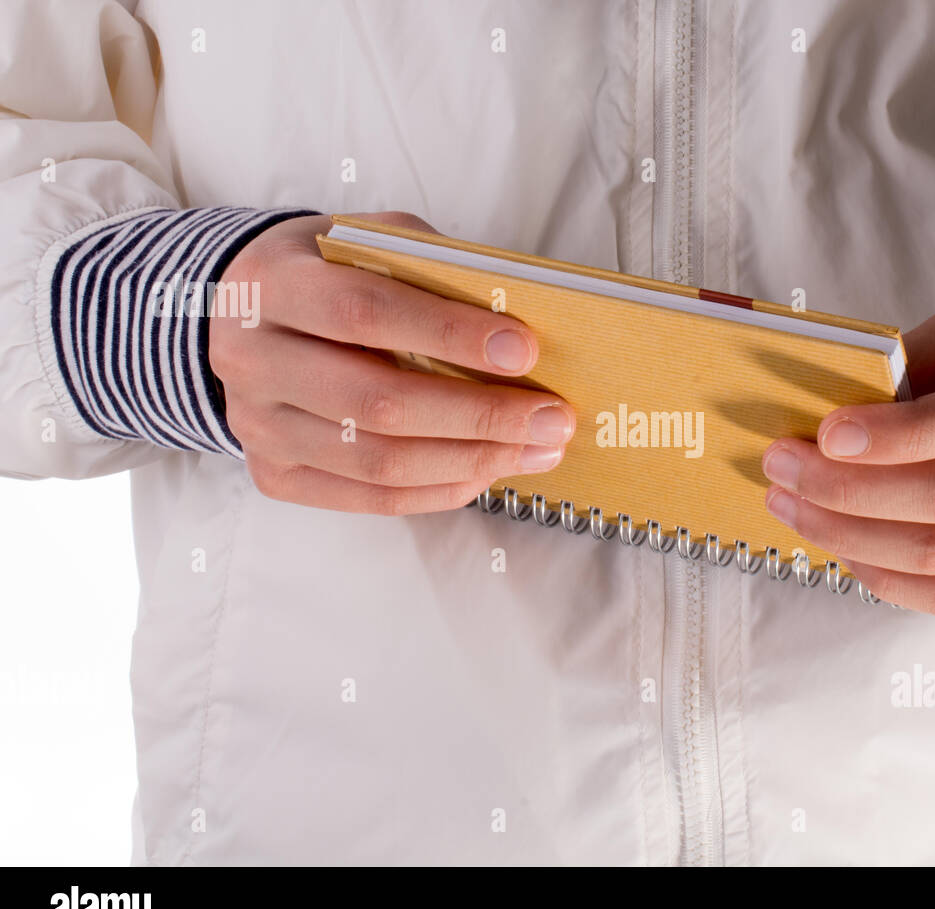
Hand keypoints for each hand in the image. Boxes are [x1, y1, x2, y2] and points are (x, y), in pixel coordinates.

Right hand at [210, 212, 574, 514]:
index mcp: (272, 286)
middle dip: (481, 415)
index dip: (448, 334)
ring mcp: (258, 426)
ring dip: (475, 460)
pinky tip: (490, 471)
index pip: (364, 314)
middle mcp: (253, 360)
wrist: (237, 316)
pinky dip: (441, 488)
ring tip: (539, 449)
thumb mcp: (366, 242)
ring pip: (379, 462)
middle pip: (378, 404)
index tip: (525, 350)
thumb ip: (429, 268)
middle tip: (554, 416)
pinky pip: (371, 497)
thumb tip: (515, 319)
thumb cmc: (324, 272)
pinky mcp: (276, 474)